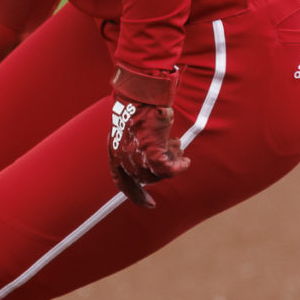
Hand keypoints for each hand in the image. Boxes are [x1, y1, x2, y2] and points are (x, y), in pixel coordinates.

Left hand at [107, 67, 189, 208]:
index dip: (136, 196)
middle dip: (162, 169)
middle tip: (175, 157)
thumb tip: (156, 162)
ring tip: (177, 144)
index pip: (122, 183)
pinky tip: (186, 161)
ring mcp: (135, 158)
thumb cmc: (136, 105)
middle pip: (145, 178)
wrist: (140, 93)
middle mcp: (121, 158)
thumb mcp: (130, 128)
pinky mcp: (151, 155)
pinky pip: (169, 170)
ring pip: (158, 174)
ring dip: (171, 161)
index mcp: (113, 152)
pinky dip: (179, 166)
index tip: (150, 205)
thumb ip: (137, 146)